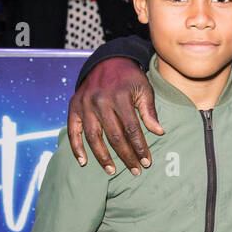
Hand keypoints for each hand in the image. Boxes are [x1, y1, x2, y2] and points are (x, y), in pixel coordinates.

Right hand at [67, 57, 162, 174]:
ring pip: (93, 137)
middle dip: (126, 156)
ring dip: (102, 157)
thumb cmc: (129, 78)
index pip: (131, 129)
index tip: (146, 161)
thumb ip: (149, 110)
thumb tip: (159, 132)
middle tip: (134, 170)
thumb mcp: (144, 88)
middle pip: (114, 136)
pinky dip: (76, 147)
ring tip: (112, 171)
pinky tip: (83, 162)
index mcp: (119, 96)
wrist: (107, 61)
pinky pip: (73, 130)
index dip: (139, 147)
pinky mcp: (74, 107)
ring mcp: (85, 104)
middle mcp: (100, 101)